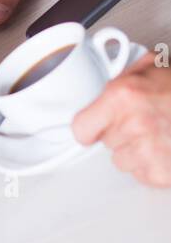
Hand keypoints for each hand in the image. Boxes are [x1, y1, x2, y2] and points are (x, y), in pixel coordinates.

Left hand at [73, 54, 170, 186]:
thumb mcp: (153, 66)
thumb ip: (122, 73)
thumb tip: (100, 78)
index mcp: (122, 97)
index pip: (81, 127)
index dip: (90, 126)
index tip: (94, 127)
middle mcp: (133, 125)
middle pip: (106, 143)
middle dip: (120, 133)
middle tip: (143, 122)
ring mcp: (149, 151)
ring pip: (123, 161)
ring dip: (136, 151)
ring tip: (158, 135)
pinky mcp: (164, 172)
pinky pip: (143, 175)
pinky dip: (153, 166)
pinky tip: (166, 150)